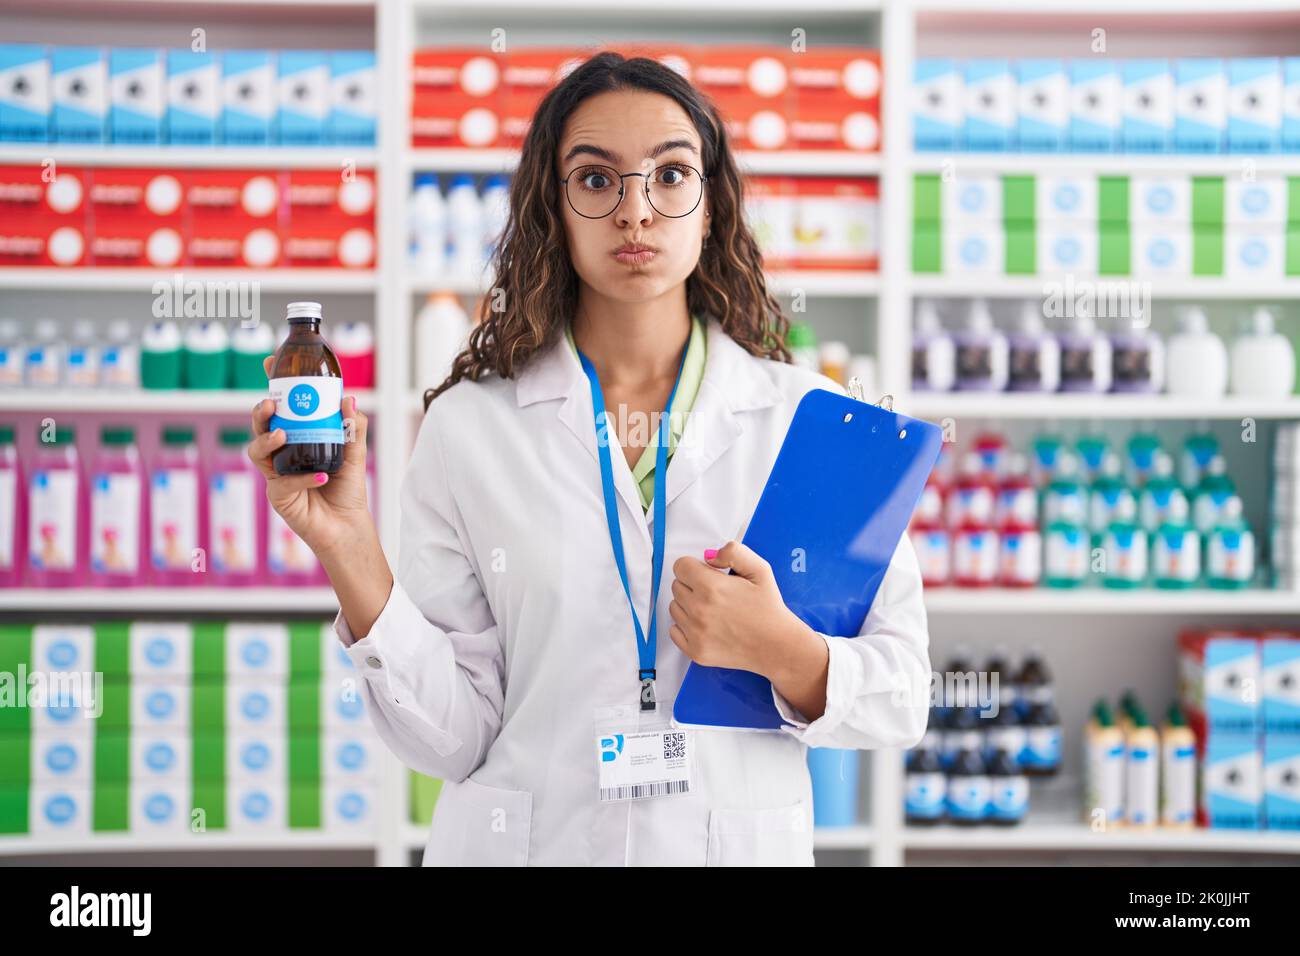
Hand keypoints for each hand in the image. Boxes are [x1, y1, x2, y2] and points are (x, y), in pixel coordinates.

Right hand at [248, 355, 372, 558]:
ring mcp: (276, 475)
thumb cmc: (347, 490)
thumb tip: (349, 399)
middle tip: (270, 403)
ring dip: (267, 440)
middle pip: (259, 426)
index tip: (271, 364)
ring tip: (282, 436)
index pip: (279, 408)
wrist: (347, 526)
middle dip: (260, 412)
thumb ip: (354, 428)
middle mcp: (281, 454)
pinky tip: (320, 476)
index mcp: (296, 438)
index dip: (272, 386)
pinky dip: (302, 478)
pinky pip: (282, 483)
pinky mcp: (279, 496)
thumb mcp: (355, 454)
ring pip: (257, 452)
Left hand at [667, 539, 816, 677]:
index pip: (680, 566)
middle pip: (676, 586)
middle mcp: (699, 610)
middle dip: (692, 585)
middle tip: (714, 593)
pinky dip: (685, 626)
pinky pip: (674, 631)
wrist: (776, 646)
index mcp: (711, 587)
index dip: (694, 567)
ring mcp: (695, 633)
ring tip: (712, 610)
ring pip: (674, 608)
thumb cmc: (768, 609)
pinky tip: (706, 625)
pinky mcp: (695, 651)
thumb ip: (734, 552)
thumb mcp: (760, 570)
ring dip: (688, 605)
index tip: (706, 574)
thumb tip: (709, 556)